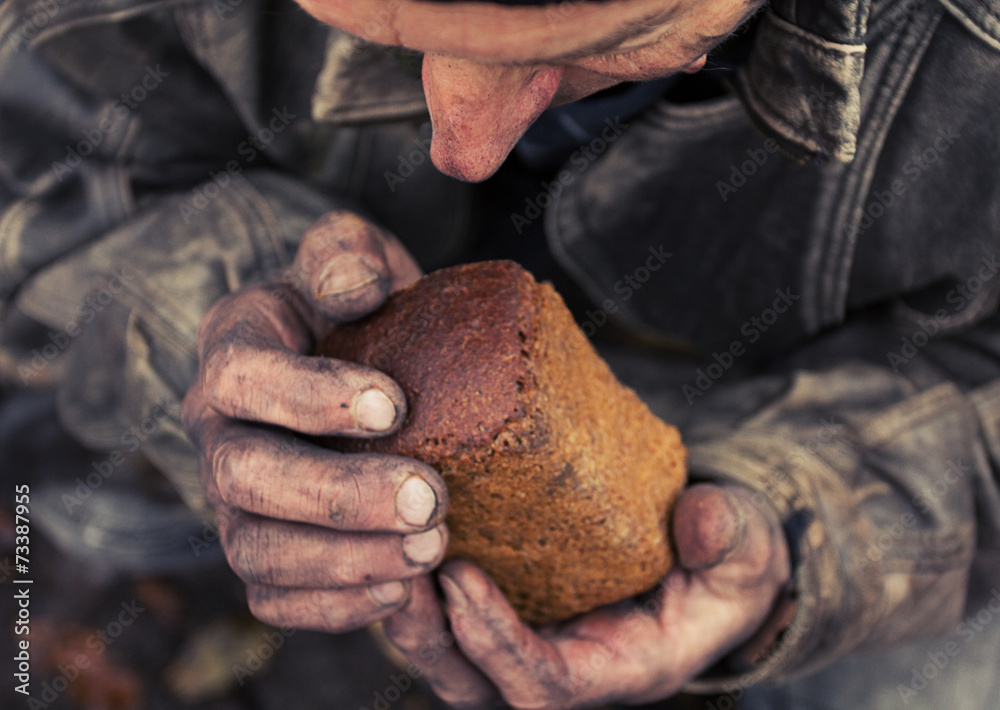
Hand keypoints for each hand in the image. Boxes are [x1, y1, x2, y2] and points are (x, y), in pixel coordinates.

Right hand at [182, 211, 449, 632]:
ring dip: (345, 560)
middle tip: (431, 498)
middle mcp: (218, 431)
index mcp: (234, 348)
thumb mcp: (350, 256)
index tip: (396, 406)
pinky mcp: (260, 549)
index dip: (309, 397)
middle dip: (340, 496)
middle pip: (246, 476)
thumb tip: (357, 289)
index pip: (242, 376)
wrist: (353, 360)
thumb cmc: (355, 306)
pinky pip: (273, 599)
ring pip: (257, 550)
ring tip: (430, 549)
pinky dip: (332, 607)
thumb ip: (345, 253)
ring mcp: (231, 500)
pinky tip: (399, 592)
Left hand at [382, 483, 790, 708]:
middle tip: (398, 569)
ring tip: (384, 551)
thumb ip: (731, 539)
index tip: (462, 579)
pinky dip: (422, 589)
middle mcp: (567, 668)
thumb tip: (700, 517)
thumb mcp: (747, 549)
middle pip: (476, 686)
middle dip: (432, 637)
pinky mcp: (516, 608)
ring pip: (452, 659)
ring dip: (412, 614)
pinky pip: (453, 617)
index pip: (544, 687)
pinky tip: (399, 535)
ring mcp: (535, 641)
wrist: (712, 559)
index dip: (498, 644)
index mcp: (620, 668)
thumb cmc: (727, 563)